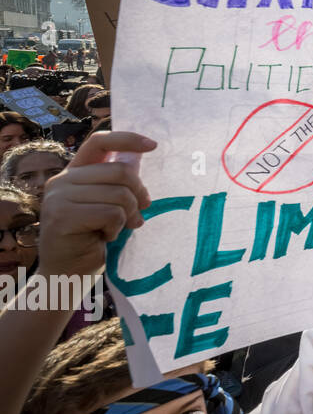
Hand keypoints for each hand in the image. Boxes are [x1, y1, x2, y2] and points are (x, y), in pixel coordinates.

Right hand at [37, 131, 155, 278]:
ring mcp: (58, 198)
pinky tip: (104, 237)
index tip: (153, 146)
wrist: (67, 274)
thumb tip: (141, 155)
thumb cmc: (91, 238)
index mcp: (74, 173)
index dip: (127, 139)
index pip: (99, 142)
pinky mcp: (62, 216)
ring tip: (117, 228)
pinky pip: (111, 213)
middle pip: (120, 171)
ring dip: (127, 215)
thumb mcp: (107, 204)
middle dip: (138, 194)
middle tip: (139, 213)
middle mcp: (62, 181)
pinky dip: (116, 228)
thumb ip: (118, 182)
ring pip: (118, 194)